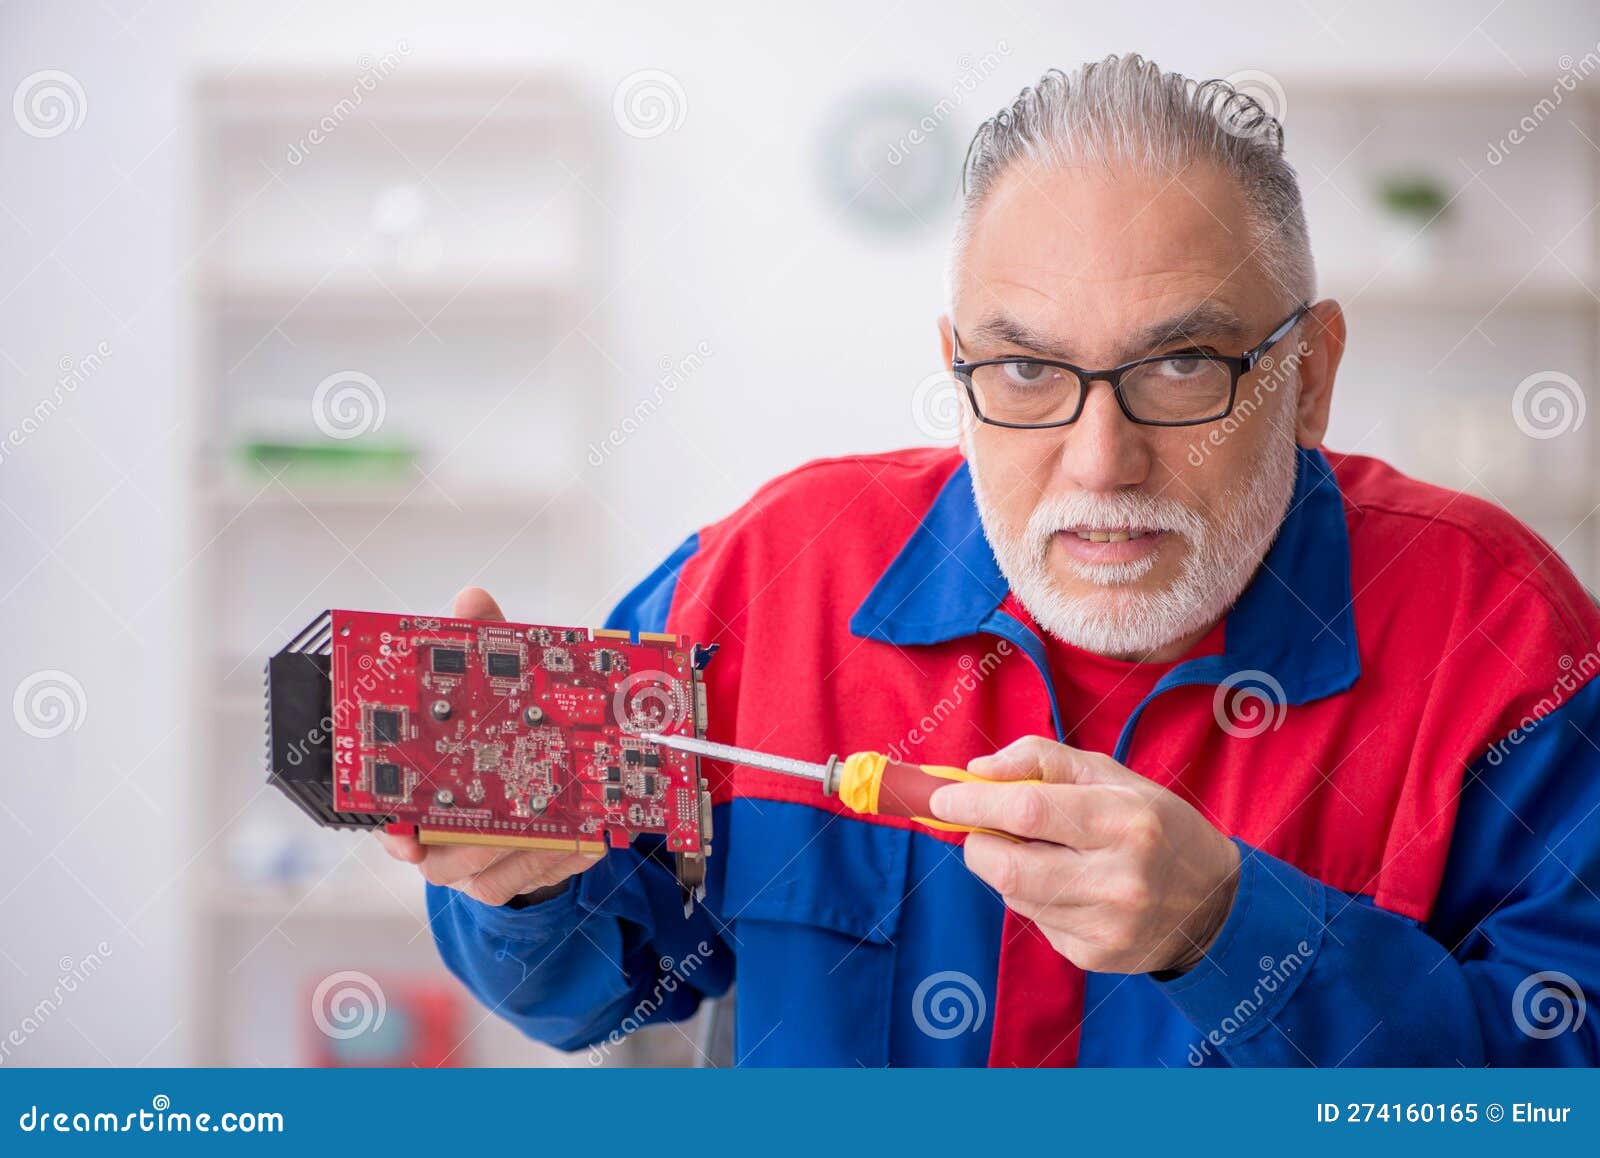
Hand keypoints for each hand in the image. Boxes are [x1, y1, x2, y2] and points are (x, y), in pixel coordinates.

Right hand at [375, 586, 604, 906]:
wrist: (529, 784)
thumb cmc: (494, 735)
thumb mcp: (491, 686)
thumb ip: (480, 644)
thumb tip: (471, 599)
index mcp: (420, 800)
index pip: (394, 825)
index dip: (397, 837)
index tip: (408, 841)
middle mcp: (441, 840)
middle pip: (443, 861)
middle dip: (475, 844)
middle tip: (507, 819)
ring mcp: (480, 864)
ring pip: (492, 876)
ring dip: (524, 852)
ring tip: (558, 824)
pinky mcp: (521, 875)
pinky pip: (535, 879)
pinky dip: (560, 860)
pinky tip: (587, 838)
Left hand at [928, 736, 1239, 974]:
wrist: (1211, 904)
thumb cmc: (1152, 823)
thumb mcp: (1111, 774)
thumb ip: (1041, 759)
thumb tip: (977, 772)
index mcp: (1127, 821)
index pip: (1026, 811)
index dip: (973, 804)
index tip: (943, 797)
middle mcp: (1120, 879)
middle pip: (1006, 866)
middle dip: (978, 843)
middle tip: (983, 828)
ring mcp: (1107, 926)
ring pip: (1013, 895)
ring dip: (1008, 868)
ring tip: (1047, 854)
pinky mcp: (1094, 958)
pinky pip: (1034, 921)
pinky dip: (1034, 897)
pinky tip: (1070, 887)